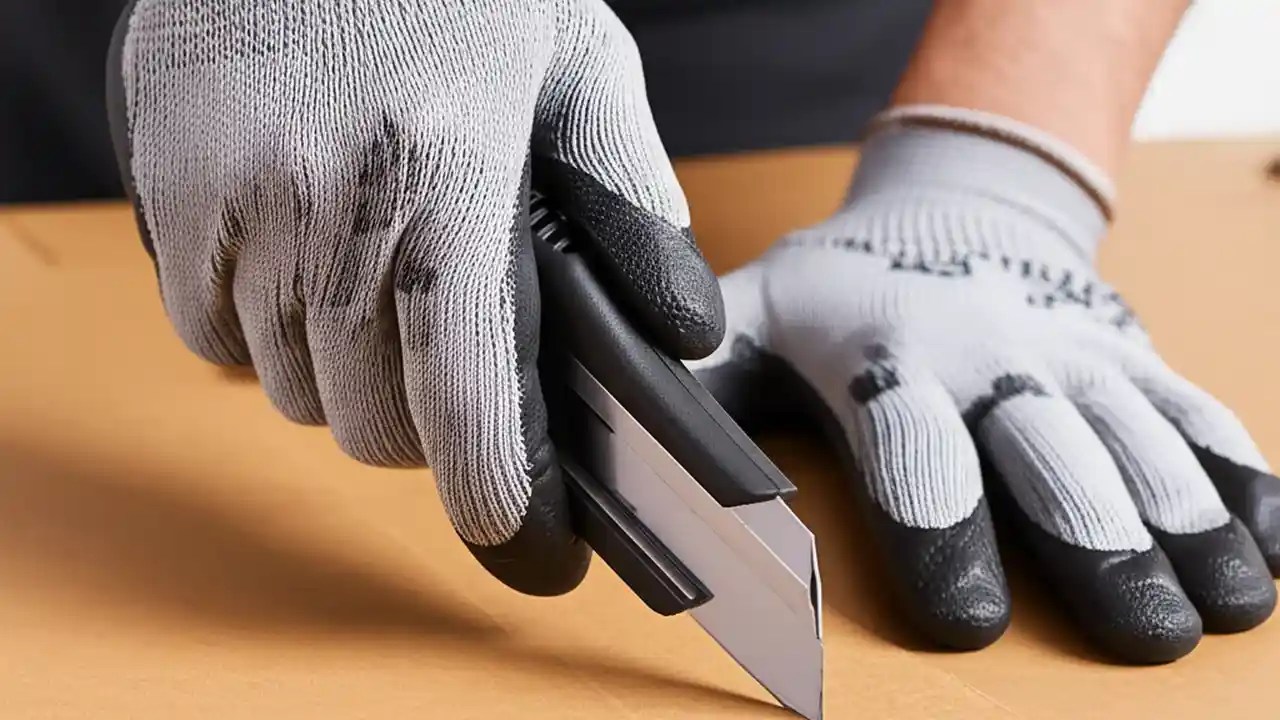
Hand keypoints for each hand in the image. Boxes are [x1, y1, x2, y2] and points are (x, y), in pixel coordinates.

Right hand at [107, 0, 722, 594]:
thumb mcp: (578, 58)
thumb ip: (631, 201)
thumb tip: (678, 330)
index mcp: (445, 174)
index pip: (461, 404)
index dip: (498, 502)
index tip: (530, 546)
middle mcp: (322, 204)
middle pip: (372, 427)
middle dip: (429, 427)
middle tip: (459, 364)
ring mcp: (226, 202)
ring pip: (292, 393)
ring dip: (349, 379)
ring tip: (384, 289)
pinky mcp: (164, 192)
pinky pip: (211, 337)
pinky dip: (267, 333)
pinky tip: (308, 258)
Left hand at [693, 123, 1279, 662]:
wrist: (949, 212)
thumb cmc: (832, 294)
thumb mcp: (745, 320)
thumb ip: (690, 390)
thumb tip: (621, 471)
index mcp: (887, 352)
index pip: (910, 439)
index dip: (936, 524)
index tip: (965, 620)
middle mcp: (992, 353)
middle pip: (1048, 447)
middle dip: (1095, 538)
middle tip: (1142, 632)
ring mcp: (1075, 353)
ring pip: (1138, 435)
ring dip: (1187, 518)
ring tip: (1226, 605)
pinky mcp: (1133, 358)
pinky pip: (1197, 411)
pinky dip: (1241, 474)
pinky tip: (1275, 544)